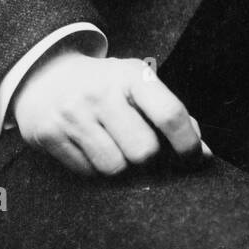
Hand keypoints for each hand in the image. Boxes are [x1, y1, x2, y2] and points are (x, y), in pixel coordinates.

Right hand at [11, 49, 210, 175]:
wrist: (45, 74)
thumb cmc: (105, 85)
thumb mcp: (138, 84)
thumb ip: (170, 115)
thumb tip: (203, 155)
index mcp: (131, 75)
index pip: (170, 114)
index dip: (188, 144)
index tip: (193, 159)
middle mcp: (101, 93)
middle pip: (144, 152)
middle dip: (152, 161)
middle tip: (149, 157)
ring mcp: (73, 114)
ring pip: (115, 168)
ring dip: (124, 170)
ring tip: (119, 152)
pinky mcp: (50, 135)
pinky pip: (87, 173)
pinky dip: (97, 171)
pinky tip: (95, 151)